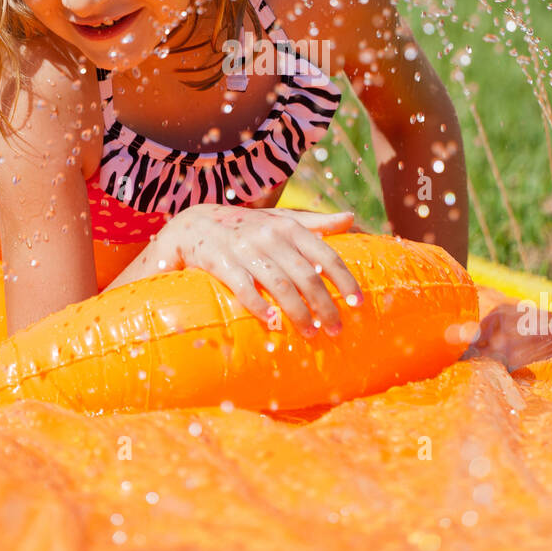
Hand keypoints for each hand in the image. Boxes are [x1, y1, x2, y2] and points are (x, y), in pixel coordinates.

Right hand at [155, 204, 360, 337]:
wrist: (193, 225)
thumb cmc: (246, 227)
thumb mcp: (280, 220)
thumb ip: (315, 222)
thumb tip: (350, 217)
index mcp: (289, 226)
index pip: (325, 254)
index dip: (344, 280)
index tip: (358, 303)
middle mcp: (270, 237)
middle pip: (307, 276)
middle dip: (325, 305)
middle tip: (336, 329)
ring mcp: (245, 250)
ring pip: (280, 285)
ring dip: (299, 313)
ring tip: (311, 333)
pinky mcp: (220, 263)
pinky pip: (244, 288)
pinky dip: (260, 307)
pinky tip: (272, 323)